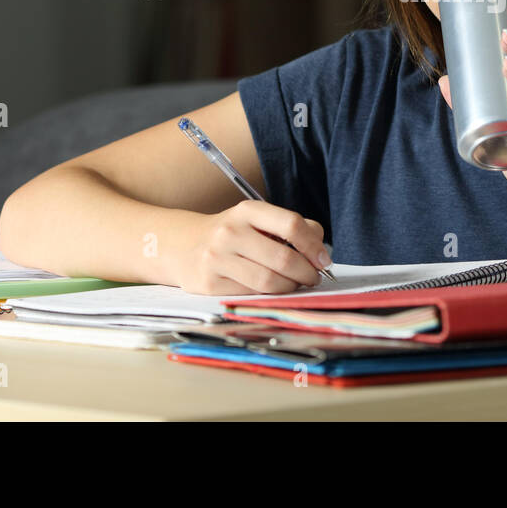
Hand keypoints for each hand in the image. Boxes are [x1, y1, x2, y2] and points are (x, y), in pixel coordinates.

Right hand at [172, 200, 330, 294]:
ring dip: (290, 287)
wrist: (182, 245)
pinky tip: (272, 290)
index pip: (291, 225)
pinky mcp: (208, 284)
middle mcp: (230, 232)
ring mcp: (217, 259)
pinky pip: (250, 294)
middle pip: (284, 259)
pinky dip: (268, 296)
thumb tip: (320, 251)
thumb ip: (292, 228)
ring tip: (294, 284)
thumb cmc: (232, 234)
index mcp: (247, 211)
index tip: (324, 260)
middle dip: (306, 273)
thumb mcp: (258, 220)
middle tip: (312, 278)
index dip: (313, 246)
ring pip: (269, 282)